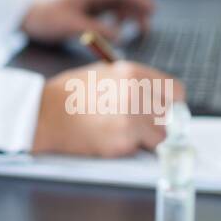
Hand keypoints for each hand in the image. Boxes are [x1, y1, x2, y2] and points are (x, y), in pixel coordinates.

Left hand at [21, 0, 154, 43]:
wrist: (26, 18)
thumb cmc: (47, 19)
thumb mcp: (73, 26)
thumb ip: (97, 31)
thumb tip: (120, 36)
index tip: (152, 10)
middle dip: (137, 10)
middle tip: (146, 27)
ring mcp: (89, 2)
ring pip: (116, 6)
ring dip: (128, 16)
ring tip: (136, 31)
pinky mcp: (85, 11)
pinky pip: (107, 14)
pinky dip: (116, 22)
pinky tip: (117, 32)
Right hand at [31, 60, 185, 156]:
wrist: (44, 113)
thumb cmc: (69, 94)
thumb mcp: (103, 73)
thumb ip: (133, 81)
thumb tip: (155, 96)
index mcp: (132, 72)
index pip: (176, 90)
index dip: (170, 103)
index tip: (164, 110)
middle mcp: (136, 92)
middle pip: (171, 115)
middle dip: (159, 121)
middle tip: (141, 124)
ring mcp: (132, 117)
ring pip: (160, 136)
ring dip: (147, 138)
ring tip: (123, 131)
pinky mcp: (124, 139)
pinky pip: (141, 148)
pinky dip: (130, 147)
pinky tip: (109, 137)